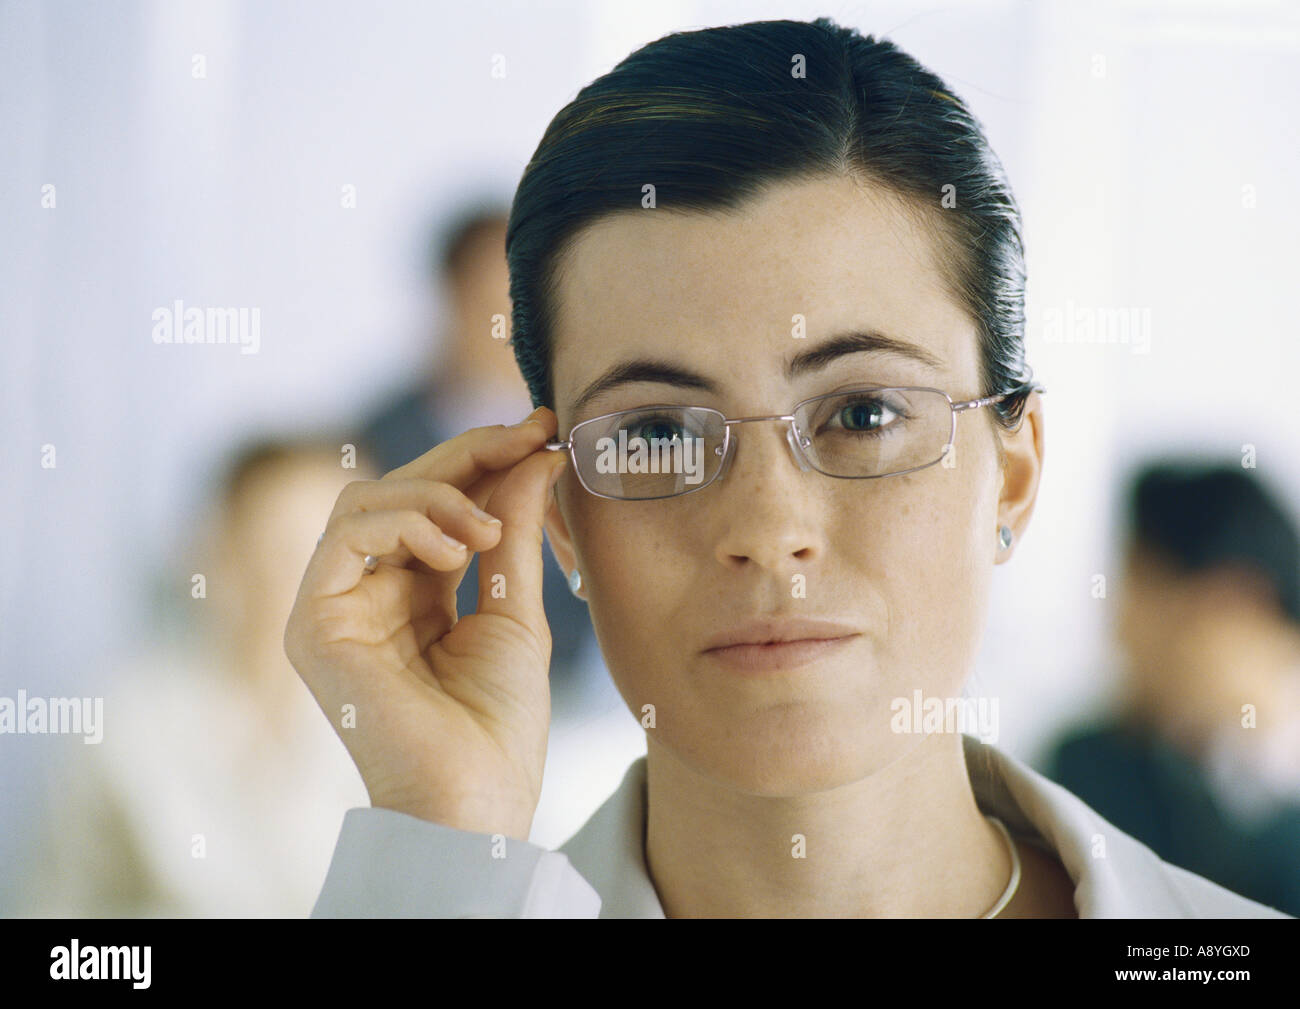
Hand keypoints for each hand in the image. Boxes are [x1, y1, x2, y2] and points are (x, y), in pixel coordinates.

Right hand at [284, 407, 567, 839]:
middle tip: (531, 434)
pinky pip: (345, 535)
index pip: (439, 503)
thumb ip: (516, 531)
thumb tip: (537, 453)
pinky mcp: (313, 623)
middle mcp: (371, 593)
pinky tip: (458, 550)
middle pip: (401, 488)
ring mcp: (337, 606)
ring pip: (367, 499)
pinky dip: (403, 522)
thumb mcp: (518, 610)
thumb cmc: (500, 724)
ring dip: (437, 493)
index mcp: (418, 593)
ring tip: (490, 534)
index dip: (486, 458)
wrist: (476, 799)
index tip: (543, 429)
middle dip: (468, 454)